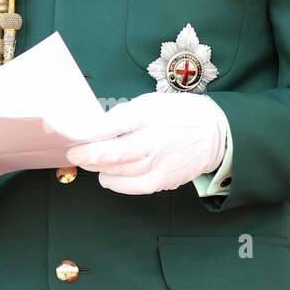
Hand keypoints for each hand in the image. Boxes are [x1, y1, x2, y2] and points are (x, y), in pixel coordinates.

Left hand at [63, 91, 226, 193]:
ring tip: (89, 162)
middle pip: (111, 153)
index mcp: (149, 114)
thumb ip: (123, 115)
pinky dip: (114, 182)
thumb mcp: (151, 103)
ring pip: (116, 171)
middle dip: (87, 155)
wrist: (214, 135)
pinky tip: (107, 176)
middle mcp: (153, 140)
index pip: (113, 124)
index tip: (75, 135)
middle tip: (75, 152)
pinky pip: (130, 186)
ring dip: (98, 168)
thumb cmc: (179, 116)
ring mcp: (158, 163)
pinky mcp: (161, 180)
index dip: (90, 133)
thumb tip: (96, 128)